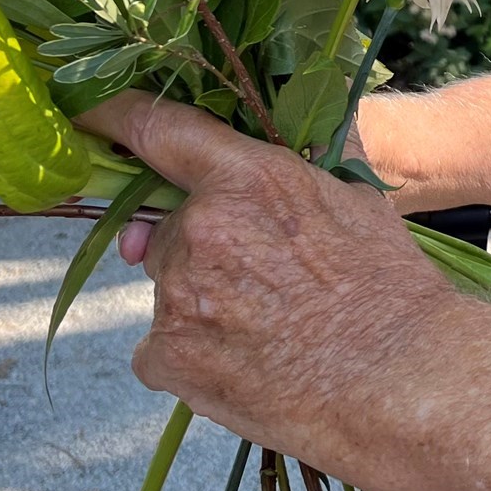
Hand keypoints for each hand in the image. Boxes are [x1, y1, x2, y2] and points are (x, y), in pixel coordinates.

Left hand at [78, 91, 457, 473]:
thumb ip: (291, 175)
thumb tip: (266, 158)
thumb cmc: (390, 289)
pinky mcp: (166, 356)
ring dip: (204, 300)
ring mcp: (178, 296)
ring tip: (271, 326)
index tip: (89, 111)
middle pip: (172, 227)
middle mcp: (202, 228)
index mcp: (250, 178)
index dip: (116, 114)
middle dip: (201, 245)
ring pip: (171, 287)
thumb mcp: (353, 201)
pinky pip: (160, 345)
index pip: (161, 129)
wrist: (402, 379)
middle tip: (263, 278)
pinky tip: (246, 361)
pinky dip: (192, 353)